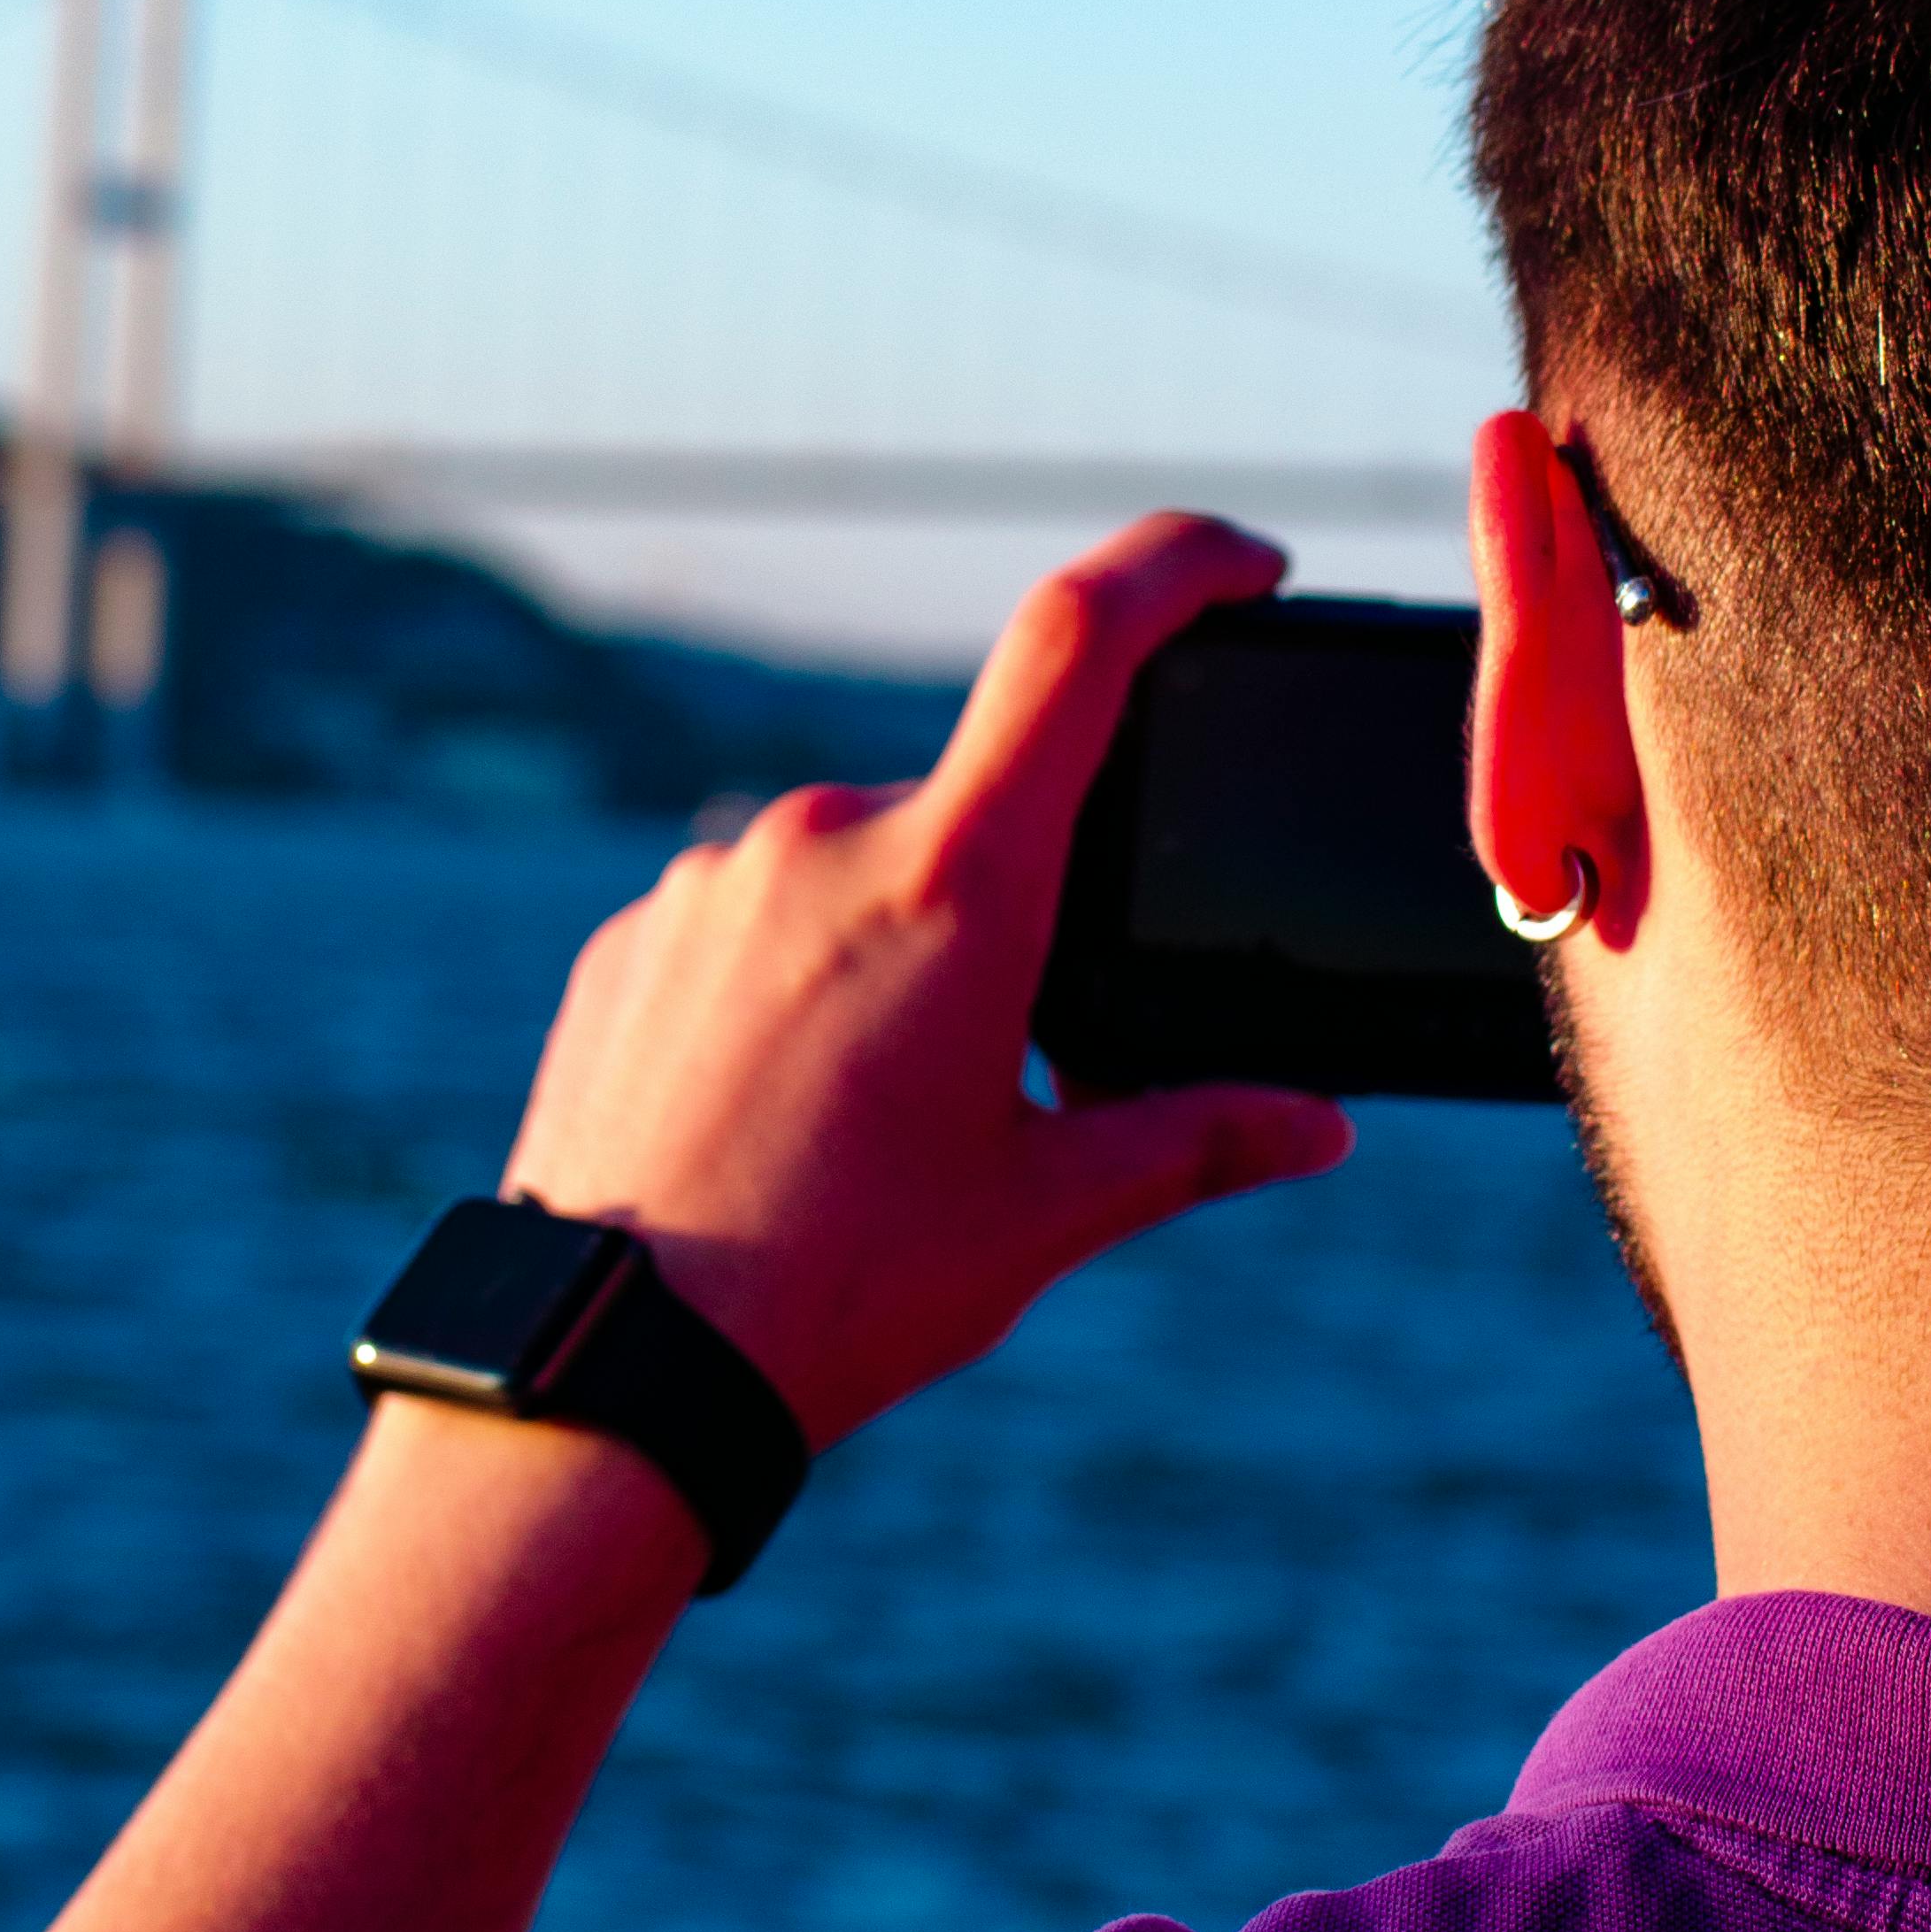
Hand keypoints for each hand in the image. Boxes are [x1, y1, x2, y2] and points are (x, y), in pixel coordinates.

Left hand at [503, 513, 1350, 1445]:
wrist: (612, 1368)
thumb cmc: (843, 1292)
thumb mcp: (1045, 1214)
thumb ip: (1194, 1141)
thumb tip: (1318, 1126)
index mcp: (956, 883)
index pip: (1079, 640)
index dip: (1175, 567)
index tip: (1240, 563)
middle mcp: (824, 839)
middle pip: (975, 809)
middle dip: (1019, 907)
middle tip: (1023, 1062)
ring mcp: (712, 882)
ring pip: (855, 872)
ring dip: (898, 954)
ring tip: (881, 1122)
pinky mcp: (633, 938)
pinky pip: (749, 924)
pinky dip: (795, 989)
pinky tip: (785, 1118)